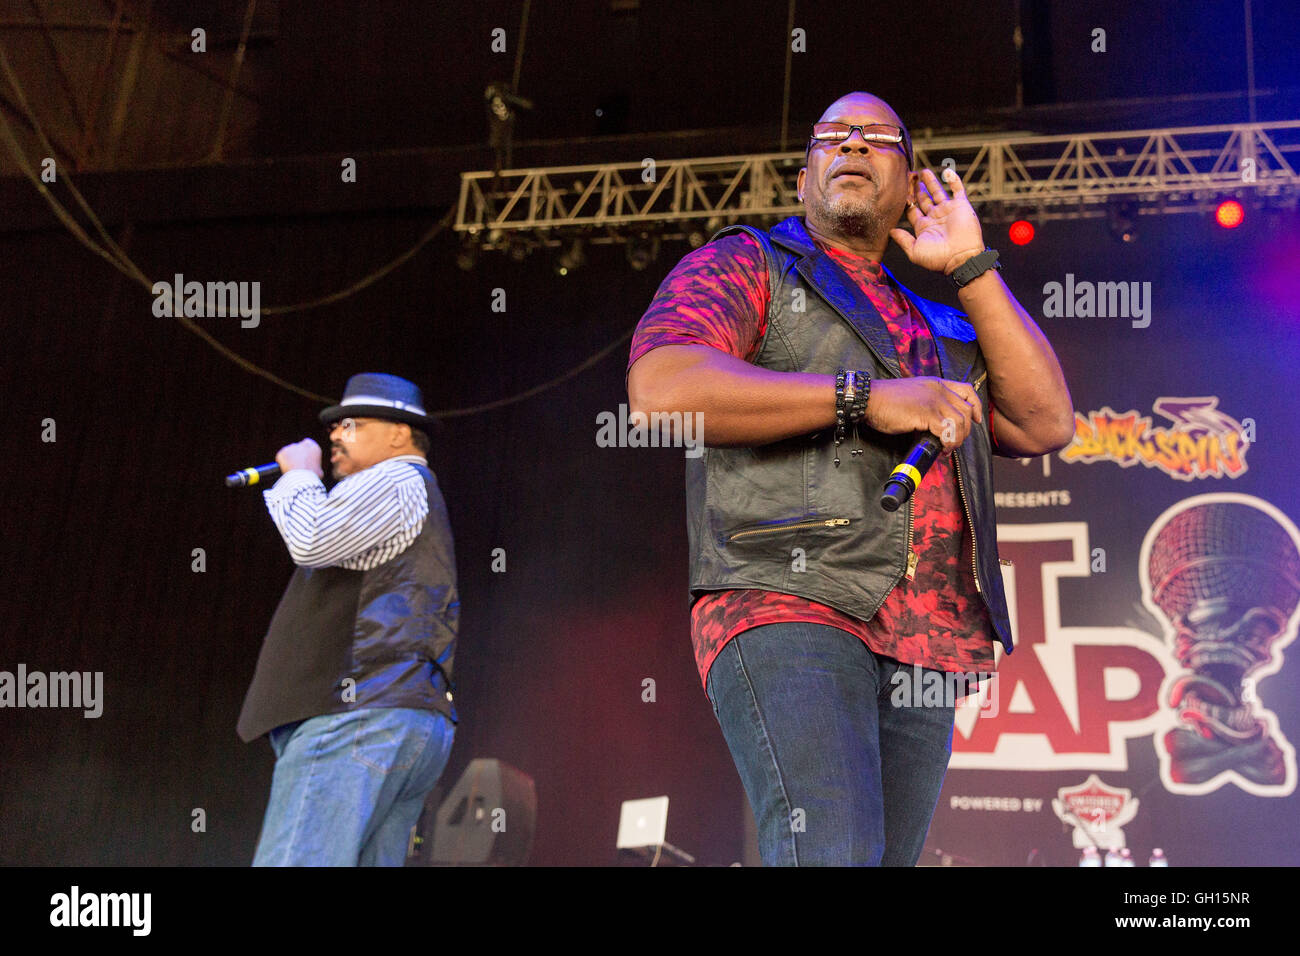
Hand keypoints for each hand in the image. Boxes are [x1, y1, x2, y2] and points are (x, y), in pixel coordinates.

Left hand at [275, 438, 323, 477]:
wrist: (301, 478)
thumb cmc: (311, 477)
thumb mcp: (318, 472)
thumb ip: (315, 466)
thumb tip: (312, 468)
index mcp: (314, 448)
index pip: (308, 444)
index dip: (304, 451)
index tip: (302, 458)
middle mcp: (303, 445)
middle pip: (297, 447)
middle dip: (295, 454)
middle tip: (294, 465)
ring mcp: (292, 447)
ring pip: (288, 453)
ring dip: (288, 459)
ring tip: (290, 470)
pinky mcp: (283, 452)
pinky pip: (280, 457)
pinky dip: (281, 463)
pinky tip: (285, 469)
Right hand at [863, 377, 982, 451]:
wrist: (869, 399)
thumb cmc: (885, 400)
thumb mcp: (913, 394)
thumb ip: (927, 402)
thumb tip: (936, 422)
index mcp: (936, 383)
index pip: (967, 390)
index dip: (975, 406)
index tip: (976, 420)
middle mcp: (938, 390)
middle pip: (967, 410)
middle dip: (966, 430)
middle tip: (954, 442)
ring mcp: (933, 401)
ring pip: (961, 422)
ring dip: (957, 439)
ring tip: (947, 448)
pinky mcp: (926, 414)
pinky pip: (948, 430)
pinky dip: (948, 442)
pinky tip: (942, 448)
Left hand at [889, 167, 985, 274]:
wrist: (961, 257)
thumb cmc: (937, 258)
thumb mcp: (915, 251)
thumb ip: (903, 240)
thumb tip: (890, 231)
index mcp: (923, 227)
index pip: (912, 210)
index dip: (906, 200)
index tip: (898, 190)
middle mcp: (935, 217)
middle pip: (923, 199)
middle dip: (916, 189)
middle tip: (909, 176)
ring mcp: (948, 210)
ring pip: (937, 192)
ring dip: (930, 182)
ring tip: (922, 172)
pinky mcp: (961, 205)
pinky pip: (958, 189)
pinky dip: (953, 180)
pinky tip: (947, 171)